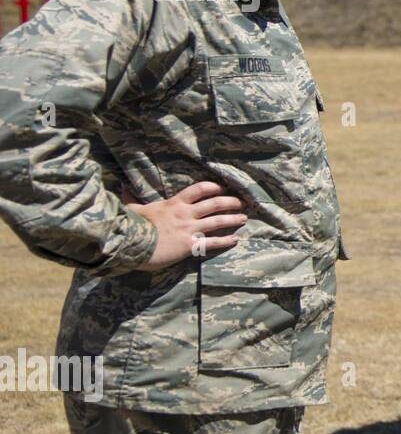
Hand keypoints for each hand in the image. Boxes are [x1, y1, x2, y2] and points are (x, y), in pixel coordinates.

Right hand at [126, 181, 245, 270]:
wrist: (129, 243)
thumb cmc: (130, 225)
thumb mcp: (132, 208)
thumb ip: (131, 198)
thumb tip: (123, 187)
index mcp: (173, 203)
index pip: (199, 189)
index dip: (213, 187)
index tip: (222, 188)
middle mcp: (185, 214)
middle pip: (214, 204)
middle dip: (230, 202)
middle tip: (241, 203)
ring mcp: (189, 229)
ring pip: (217, 221)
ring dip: (232, 219)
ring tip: (244, 218)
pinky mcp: (189, 246)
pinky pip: (212, 242)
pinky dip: (225, 241)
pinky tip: (235, 240)